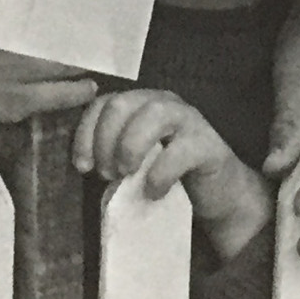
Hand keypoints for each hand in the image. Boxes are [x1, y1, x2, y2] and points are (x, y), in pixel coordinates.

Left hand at [74, 88, 272, 260]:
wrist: (219, 195)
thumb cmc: (169, 177)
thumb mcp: (135, 162)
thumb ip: (111, 153)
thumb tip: (80, 163)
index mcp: (140, 105)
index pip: (102, 104)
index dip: (85, 133)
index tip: (82, 167)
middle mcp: (163, 103)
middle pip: (121, 104)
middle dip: (104, 140)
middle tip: (106, 173)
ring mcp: (188, 120)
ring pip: (152, 114)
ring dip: (129, 147)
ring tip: (125, 175)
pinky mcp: (208, 144)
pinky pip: (179, 151)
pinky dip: (159, 174)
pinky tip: (153, 192)